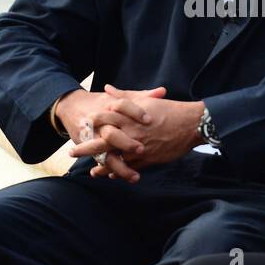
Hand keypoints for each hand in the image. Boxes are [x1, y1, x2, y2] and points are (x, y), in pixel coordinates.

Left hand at [67, 86, 202, 180]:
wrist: (191, 124)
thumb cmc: (169, 110)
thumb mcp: (145, 100)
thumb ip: (124, 96)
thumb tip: (107, 88)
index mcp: (128, 116)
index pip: (103, 119)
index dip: (90, 123)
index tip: (79, 125)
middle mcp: (130, 132)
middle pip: (102, 142)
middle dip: (86, 148)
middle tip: (72, 152)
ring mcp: (138, 147)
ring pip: (114, 159)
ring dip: (101, 166)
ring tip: (92, 172)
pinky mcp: (148, 158)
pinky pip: (129, 167)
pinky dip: (119, 172)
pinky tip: (112, 176)